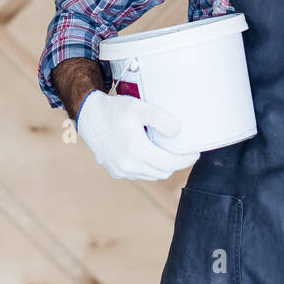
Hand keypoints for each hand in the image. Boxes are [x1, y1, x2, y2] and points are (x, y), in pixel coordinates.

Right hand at [75, 90, 199, 180]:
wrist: (88, 116)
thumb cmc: (115, 110)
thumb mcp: (140, 108)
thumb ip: (161, 120)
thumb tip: (178, 132)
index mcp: (136, 151)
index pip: (169, 163)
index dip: (185, 160)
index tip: (195, 153)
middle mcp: (128, 165)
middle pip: (162, 172)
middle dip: (175, 164)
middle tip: (183, 152)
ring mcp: (120, 170)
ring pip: (151, 175)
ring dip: (161, 166)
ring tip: (166, 152)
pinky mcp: (115, 171)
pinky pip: (138, 174)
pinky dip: (147, 167)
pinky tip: (147, 154)